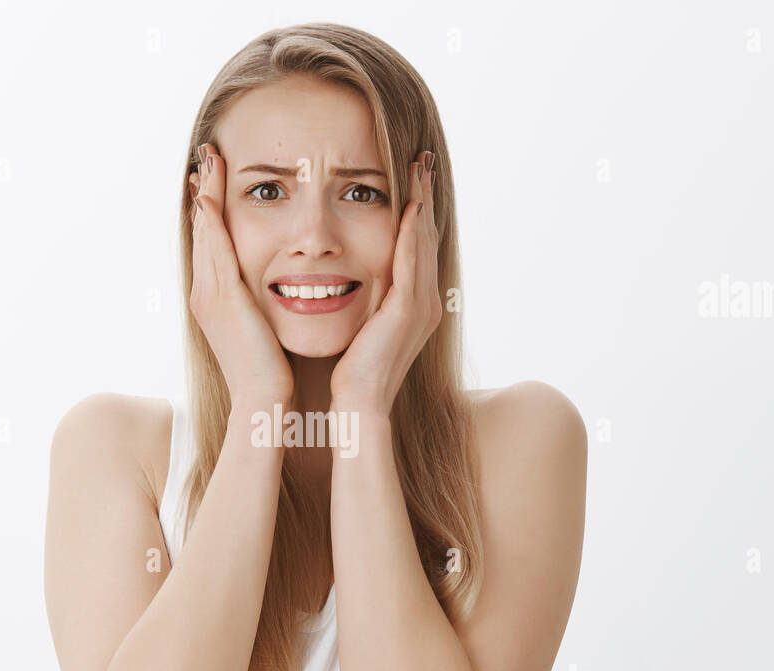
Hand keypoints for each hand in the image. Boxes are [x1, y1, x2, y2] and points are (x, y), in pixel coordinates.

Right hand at [189, 143, 293, 406]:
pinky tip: (210, 196)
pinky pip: (213, 250)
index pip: (211, 245)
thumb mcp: (262, 331)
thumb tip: (273, 289)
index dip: (209, 212)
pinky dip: (209, 221)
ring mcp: (209, 295)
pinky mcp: (222, 298)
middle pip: (201, 232)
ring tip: (207, 163)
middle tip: (204, 159)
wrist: (262, 400)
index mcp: (215, 300)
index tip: (212, 183)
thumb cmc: (269, 374)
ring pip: (203, 234)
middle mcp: (205, 293)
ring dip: (204, 196)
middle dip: (202, 194)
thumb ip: (261, 307)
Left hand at [330, 151, 441, 414]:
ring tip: (418, 169)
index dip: (416, 211)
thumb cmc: (351, 375)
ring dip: (421, 202)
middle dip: (424, 196)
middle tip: (422, 160)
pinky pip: (412, 263)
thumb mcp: (361, 328)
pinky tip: (410, 207)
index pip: (415, 247)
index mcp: (414, 306)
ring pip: (423, 243)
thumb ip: (364, 302)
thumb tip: (348, 280)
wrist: (358, 407)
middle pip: (426, 237)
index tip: (411, 178)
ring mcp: (421, 307)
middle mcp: (426, 302)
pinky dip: (411, 233)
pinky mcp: (408, 313)